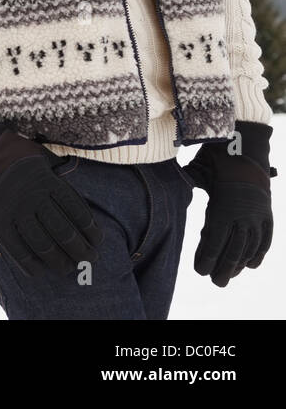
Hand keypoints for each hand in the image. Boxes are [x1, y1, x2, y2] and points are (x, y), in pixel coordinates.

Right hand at [0, 115, 101, 277]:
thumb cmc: (22, 162)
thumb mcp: (47, 164)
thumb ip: (64, 187)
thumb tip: (86, 221)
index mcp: (48, 181)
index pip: (78, 213)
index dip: (91, 232)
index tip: (97, 242)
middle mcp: (31, 196)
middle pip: (63, 232)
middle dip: (80, 251)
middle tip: (89, 259)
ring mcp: (13, 210)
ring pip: (43, 245)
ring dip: (59, 261)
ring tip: (68, 267)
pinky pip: (17, 249)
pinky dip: (30, 264)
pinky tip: (40, 271)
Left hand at [184, 121, 273, 286]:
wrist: (245, 146)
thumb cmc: (214, 158)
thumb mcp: (195, 171)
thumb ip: (183, 185)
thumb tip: (162, 187)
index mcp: (222, 208)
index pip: (214, 241)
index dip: (207, 258)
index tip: (200, 271)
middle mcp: (242, 215)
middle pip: (234, 250)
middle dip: (224, 268)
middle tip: (216, 282)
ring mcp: (256, 214)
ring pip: (250, 246)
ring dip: (241, 263)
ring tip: (231, 275)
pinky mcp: (267, 212)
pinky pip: (266, 237)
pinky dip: (260, 251)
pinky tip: (252, 264)